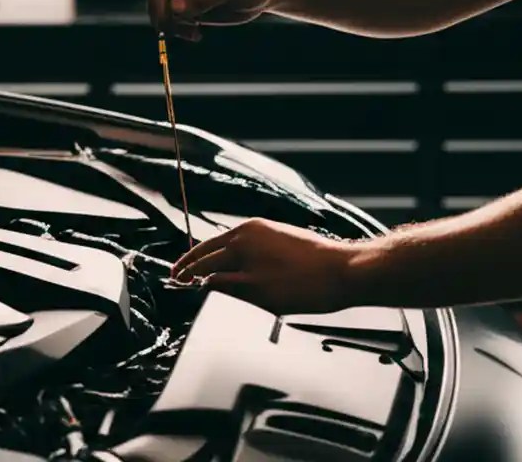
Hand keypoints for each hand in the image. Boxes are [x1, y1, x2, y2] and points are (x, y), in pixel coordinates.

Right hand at [145, 0, 279, 40]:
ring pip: (162, 9)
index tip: (165, 22)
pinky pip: (173, 19)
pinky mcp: (189, 4)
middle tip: (174, 34)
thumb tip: (174, 8)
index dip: (158, 1)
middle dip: (162, 15)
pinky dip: (179, 30)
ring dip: (171, 26)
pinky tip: (197, 35)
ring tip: (193, 35)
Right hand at [172, 218, 357, 314]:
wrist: (346, 272)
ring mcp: (269, 231)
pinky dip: (237, 258)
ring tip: (205, 274)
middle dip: (197, 262)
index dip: (187, 272)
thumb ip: (225, 286)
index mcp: (241, 240)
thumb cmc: (305, 283)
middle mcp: (252, 229)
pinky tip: (238, 269)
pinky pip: (250, 247)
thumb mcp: (257, 292)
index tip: (175, 280)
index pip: (204, 258)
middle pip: (215, 248)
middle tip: (181, 275)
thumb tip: (202, 283)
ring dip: (217, 260)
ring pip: (232, 246)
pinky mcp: (283, 238)